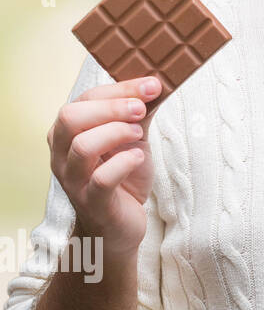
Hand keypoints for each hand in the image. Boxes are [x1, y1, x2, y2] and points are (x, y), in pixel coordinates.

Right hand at [47, 75, 161, 256]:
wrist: (121, 224)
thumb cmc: (123, 176)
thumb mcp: (132, 139)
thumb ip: (138, 114)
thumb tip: (155, 85)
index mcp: (68, 133)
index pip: (84, 99)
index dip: (119, 89)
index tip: (152, 85)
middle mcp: (62, 155)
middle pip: (71, 117)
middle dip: (111, 108)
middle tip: (141, 109)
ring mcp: (74, 180)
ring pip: (82, 146)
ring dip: (116, 132)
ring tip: (138, 134)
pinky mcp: (93, 203)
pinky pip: (102, 179)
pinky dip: (124, 163)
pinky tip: (139, 158)